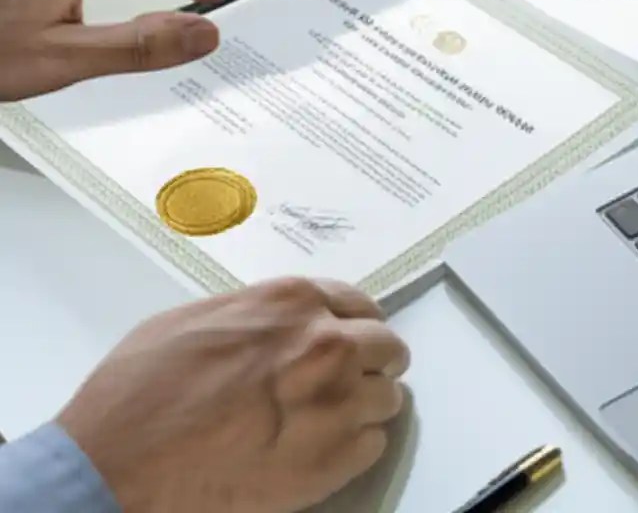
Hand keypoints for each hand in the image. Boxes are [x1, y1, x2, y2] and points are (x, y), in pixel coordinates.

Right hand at [56, 277, 410, 512]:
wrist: (119, 464)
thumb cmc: (140, 390)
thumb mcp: (196, 321)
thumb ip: (259, 317)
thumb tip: (282, 326)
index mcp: (293, 303)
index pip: (361, 306)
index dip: (356, 326)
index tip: (352, 342)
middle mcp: (328, 345)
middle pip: (388, 348)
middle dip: (372, 363)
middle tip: (350, 382)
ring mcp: (338, 404)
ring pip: (387, 399)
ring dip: (365, 407)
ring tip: (328, 422)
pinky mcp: (335, 461)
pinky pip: (372, 446)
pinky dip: (354, 448)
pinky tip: (319, 450)